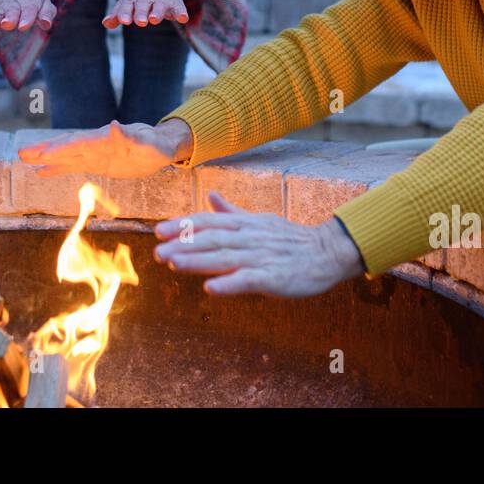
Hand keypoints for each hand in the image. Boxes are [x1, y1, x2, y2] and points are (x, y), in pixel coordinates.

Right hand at [0, 0, 56, 31]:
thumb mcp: (45, 3)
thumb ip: (48, 13)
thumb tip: (46, 24)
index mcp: (29, 4)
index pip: (29, 11)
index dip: (27, 18)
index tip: (23, 26)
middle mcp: (14, 8)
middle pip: (11, 13)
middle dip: (9, 19)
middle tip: (7, 24)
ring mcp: (1, 12)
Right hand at [18, 118, 193, 177]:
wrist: (160, 147)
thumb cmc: (157, 145)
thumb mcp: (148, 144)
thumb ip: (129, 137)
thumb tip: (113, 125)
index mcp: (106, 138)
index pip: (80, 142)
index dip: (62, 148)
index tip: (43, 154)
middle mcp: (96, 144)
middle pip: (66, 145)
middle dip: (45, 150)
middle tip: (21, 153)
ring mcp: (94, 153)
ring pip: (65, 155)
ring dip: (45, 158)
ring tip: (23, 158)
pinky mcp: (95, 163)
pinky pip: (72, 166)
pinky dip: (56, 169)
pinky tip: (41, 172)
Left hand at [103, 0, 187, 27]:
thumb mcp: (128, 2)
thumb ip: (118, 13)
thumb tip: (105, 23)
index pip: (127, 4)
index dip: (125, 12)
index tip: (124, 21)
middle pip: (143, 4)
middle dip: (141, 12)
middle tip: (140, 22)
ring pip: (160, 5)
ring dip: (157, 12)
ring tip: (154, 20)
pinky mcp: (175, 2)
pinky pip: (179, 7)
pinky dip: (181, 12)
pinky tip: (182, 18)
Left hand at [152, 192, 365, 297]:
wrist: (327, 252)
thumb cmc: (290, 238)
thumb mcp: (259, 219)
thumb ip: (232, 211)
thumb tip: (211, 196)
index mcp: (245, 224)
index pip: (209, 222)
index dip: (183, 225)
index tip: (158, 230)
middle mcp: (249, 237)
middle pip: (212, 239)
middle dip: (183, 244)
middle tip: (156, 250)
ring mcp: (261, 256)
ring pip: (225, 257)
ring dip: (197, 260)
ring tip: (172, 264)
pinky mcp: (274, 277)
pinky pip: (249, 280)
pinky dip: (229, 283)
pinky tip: (211, 288)